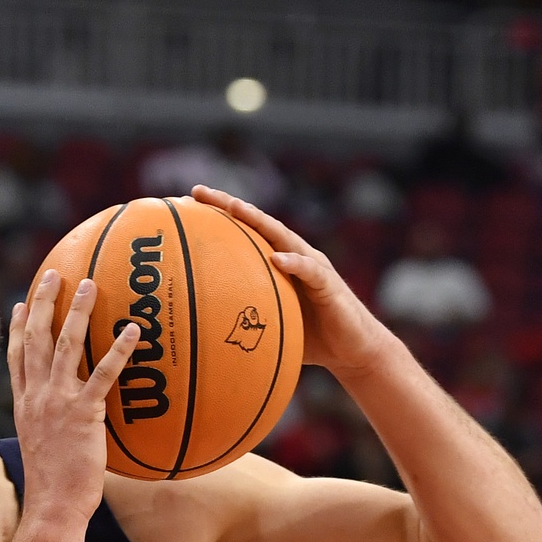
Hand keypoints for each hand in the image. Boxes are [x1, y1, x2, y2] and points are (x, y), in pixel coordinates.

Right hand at [6, 271, 140, 525]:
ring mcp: (57, 403)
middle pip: (36, 340)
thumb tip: (73, 422)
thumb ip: (54, 426)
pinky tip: (134, 330)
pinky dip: (118, 350)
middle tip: (53, 274)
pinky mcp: (83, 414)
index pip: (17, 357)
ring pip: (64, 346)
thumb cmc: (55, 486)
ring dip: (76, 312)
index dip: (19, 327)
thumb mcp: (45, 448)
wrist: (53, 505)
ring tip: (89, 284)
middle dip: (43, 303)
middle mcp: (37, 397)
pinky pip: (102, 374)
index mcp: (25, 405)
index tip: (23, 303)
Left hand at [190, 184, 397, 382]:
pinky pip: (310, 271)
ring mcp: (313, 267)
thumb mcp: (267, 322)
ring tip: (236, 209)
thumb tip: (199, 326)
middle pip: (260, 224)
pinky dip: (294, 262)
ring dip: (259, 222)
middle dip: (230, 206)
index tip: (190, 200)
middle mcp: (295, 256)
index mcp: (278, 262)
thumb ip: (241, 316)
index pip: (246, 232)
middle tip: (200, 192)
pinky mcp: (328, 285)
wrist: (351, 349)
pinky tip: (277, 258)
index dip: (220, 215)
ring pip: (283, 238)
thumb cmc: (306, 336)